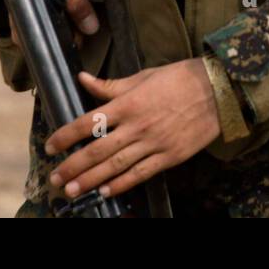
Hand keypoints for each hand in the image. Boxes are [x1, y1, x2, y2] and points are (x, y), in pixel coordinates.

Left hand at [45, 58, 220, 199]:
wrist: (217, 90)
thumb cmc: (179, 78)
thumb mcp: (143, 76)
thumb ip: (111, 85)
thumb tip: (83, 79)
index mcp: (129, 103)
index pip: (89, 121)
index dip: (66, 135)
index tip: (51, 145)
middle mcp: (137, 125)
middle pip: (97, 150)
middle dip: (73, 166)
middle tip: (55, 179)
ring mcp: (154, 143)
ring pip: (116, 166)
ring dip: (91, 180)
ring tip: (72, 190)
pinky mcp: (170, 156)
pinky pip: (141, 173)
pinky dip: (122, 184)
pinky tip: (106, 192)